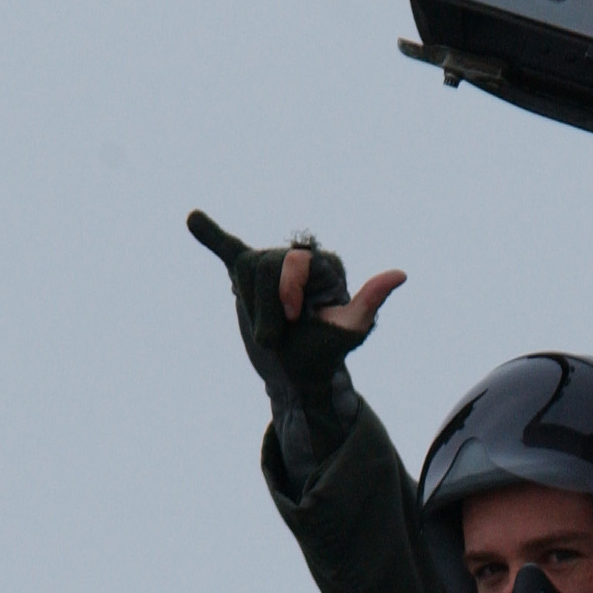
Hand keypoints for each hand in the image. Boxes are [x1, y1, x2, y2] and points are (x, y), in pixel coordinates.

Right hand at [188, 212, 405, 464]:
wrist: (297, 373)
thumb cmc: (324, 352)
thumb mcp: (348, 330)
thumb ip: (368, 302)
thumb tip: (400, 274)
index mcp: (324, 265)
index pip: (292, 261)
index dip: (286, 293)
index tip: (294, 319)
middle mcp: (297, 258)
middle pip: (263, 264)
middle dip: (265, 306)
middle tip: (276, 336)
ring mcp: (269, 266)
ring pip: (242, 268)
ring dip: (250, 307)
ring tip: (267, 329)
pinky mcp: (244, 275)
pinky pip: (226, 248)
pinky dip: (210, 236)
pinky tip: (193, 218)